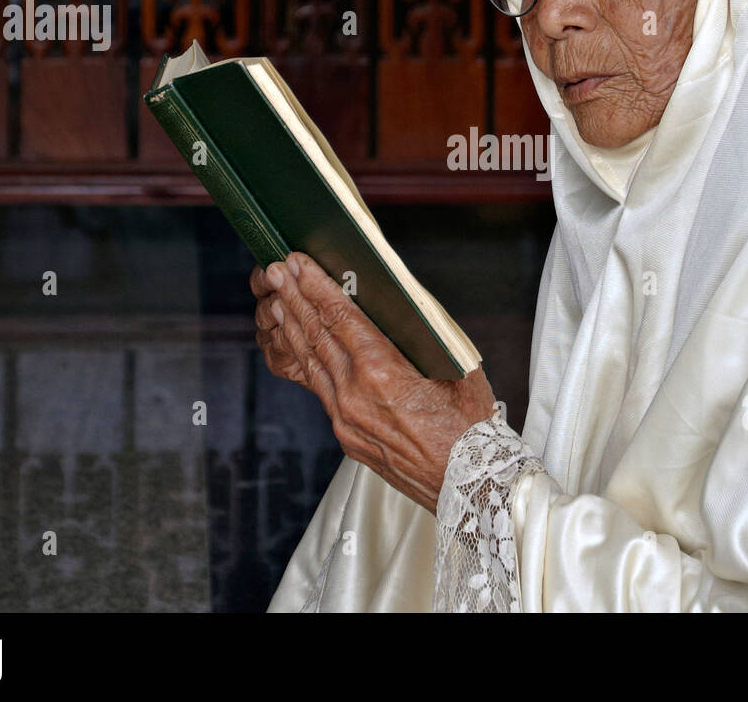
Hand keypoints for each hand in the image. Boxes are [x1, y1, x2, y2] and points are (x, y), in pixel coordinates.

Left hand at [251, 252, 496, 514]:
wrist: (468, 483)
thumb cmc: (470, 425)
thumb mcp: (454, 366)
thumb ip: (422, 331)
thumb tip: (399, 299)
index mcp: (382, 373)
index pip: (340, 318)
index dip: (317, 287)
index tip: (300, 263)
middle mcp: (355, 396)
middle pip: (317, 336)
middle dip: (295, 299)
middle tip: (277, 270)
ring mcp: (345, 419)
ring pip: (311, 362)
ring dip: (292, 326)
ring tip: (278, 298)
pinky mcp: (346, 436)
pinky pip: (319, 388)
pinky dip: (306, 359)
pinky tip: (298, 342)